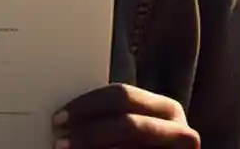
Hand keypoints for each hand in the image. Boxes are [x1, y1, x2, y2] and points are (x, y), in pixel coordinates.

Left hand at [52, 84, 199, 147]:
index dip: (87, 105)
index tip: (58, 117)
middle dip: (90, 133)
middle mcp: (181, 131)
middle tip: (59, 141)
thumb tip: (62, 117)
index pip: (122, 95)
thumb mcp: (129, 129)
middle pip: (129, 125)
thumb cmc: (137, 146)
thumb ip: (109, 119)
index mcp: (166, 109)